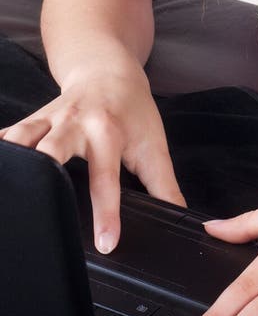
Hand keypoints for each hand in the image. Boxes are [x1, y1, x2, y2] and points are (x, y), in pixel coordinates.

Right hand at [0, 59, 185, 252]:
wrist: (109, 71)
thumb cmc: (133, 111)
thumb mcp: (154, 145)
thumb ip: (164, 184)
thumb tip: (180, 217)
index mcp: (107, 132)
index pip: (105, 177)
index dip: (106, 213)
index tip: (105, 244)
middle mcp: (74, 124)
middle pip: (50, 150)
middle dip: (41, 177)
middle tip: (36, 214)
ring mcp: (48, 120)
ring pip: (21, 140)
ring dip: (13, 162)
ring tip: (10, 196)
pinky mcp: (32, 120)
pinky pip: (7, 134)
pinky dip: (0, 151)